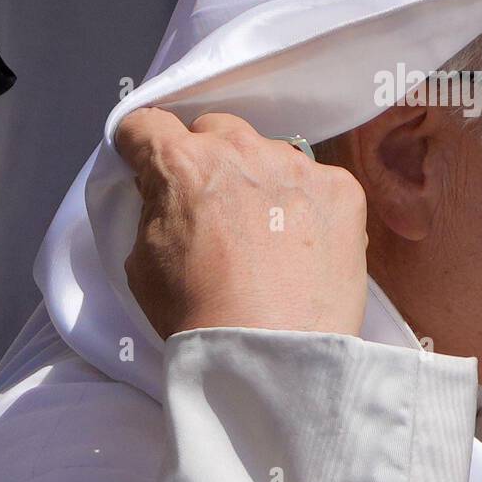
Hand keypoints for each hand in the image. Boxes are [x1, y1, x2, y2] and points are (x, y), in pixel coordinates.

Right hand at [115, 108, 368, 339]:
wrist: (272, 356)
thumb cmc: (199, 318)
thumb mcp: (141, 263)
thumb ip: (152, 209)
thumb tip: (164, 193)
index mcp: (181, 164)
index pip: (149, 124)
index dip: (144, 147)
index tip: (149, 163)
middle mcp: (240, 150)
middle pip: (215, 130)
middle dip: (207, 159)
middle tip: (213, 207)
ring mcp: (296, 166)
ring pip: (269, 153)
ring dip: (260, 180)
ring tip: (263, 236)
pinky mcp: (340, 188)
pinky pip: (316, 181)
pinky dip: (306, 205)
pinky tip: (300, 246)